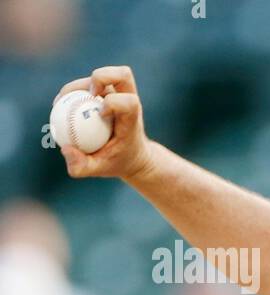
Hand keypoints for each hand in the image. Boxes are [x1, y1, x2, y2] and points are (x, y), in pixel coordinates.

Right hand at [53, 65, 154, 181]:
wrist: (132, 155)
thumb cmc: (117, 162)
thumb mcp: (100, 170)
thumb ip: (82, 166)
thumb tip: (65, 148)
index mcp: (131, 120)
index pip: (130, 102)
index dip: (114, 103)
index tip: (101, 115)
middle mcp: (127, 101)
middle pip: (122, 74)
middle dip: (103, 77)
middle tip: (88, 94)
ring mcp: (118, 94)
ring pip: (105, 73)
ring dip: (82, 81)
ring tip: (64, 98)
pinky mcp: (108, 91)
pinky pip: (89, 81)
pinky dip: (74, 87)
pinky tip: (61, 102)